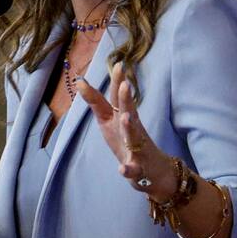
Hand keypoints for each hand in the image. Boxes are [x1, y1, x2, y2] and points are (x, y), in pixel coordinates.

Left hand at [77, 62, 178, 199]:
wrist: (156, 173)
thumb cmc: (131, 145)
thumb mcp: (113, 123)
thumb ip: (101, 105)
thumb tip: (81, 83)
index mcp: (120, 120)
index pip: (114, 99)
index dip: (114, 84)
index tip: (117, 64)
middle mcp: (130, 130)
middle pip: (127, 112)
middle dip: (125, 99)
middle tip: (125, 83)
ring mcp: (136, 149)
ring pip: (133, 137)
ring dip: (129, 127)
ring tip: (125, 118)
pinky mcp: (139, 168)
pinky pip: (133, 169)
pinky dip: (128, 169)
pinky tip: (123, 169)